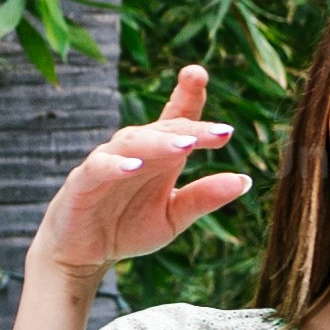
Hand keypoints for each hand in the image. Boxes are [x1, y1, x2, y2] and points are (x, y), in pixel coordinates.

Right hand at [22, 64, 248, 285]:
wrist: (83, 254)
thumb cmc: (127, 227)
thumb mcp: (173, 217)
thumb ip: (204, 197)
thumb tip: (246, 180)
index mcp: (160, 155)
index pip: (176, 117)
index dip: (188, 95)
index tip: (200, 75)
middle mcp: (135, 151)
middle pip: (164, 130)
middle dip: (191, 128)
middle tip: (220, 132)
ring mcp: (106, 163)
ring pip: (133, 142)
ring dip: (159, 142)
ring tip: (185, 146)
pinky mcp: (82, 182)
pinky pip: (99, 168)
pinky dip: (115, 165)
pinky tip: (133, 167)